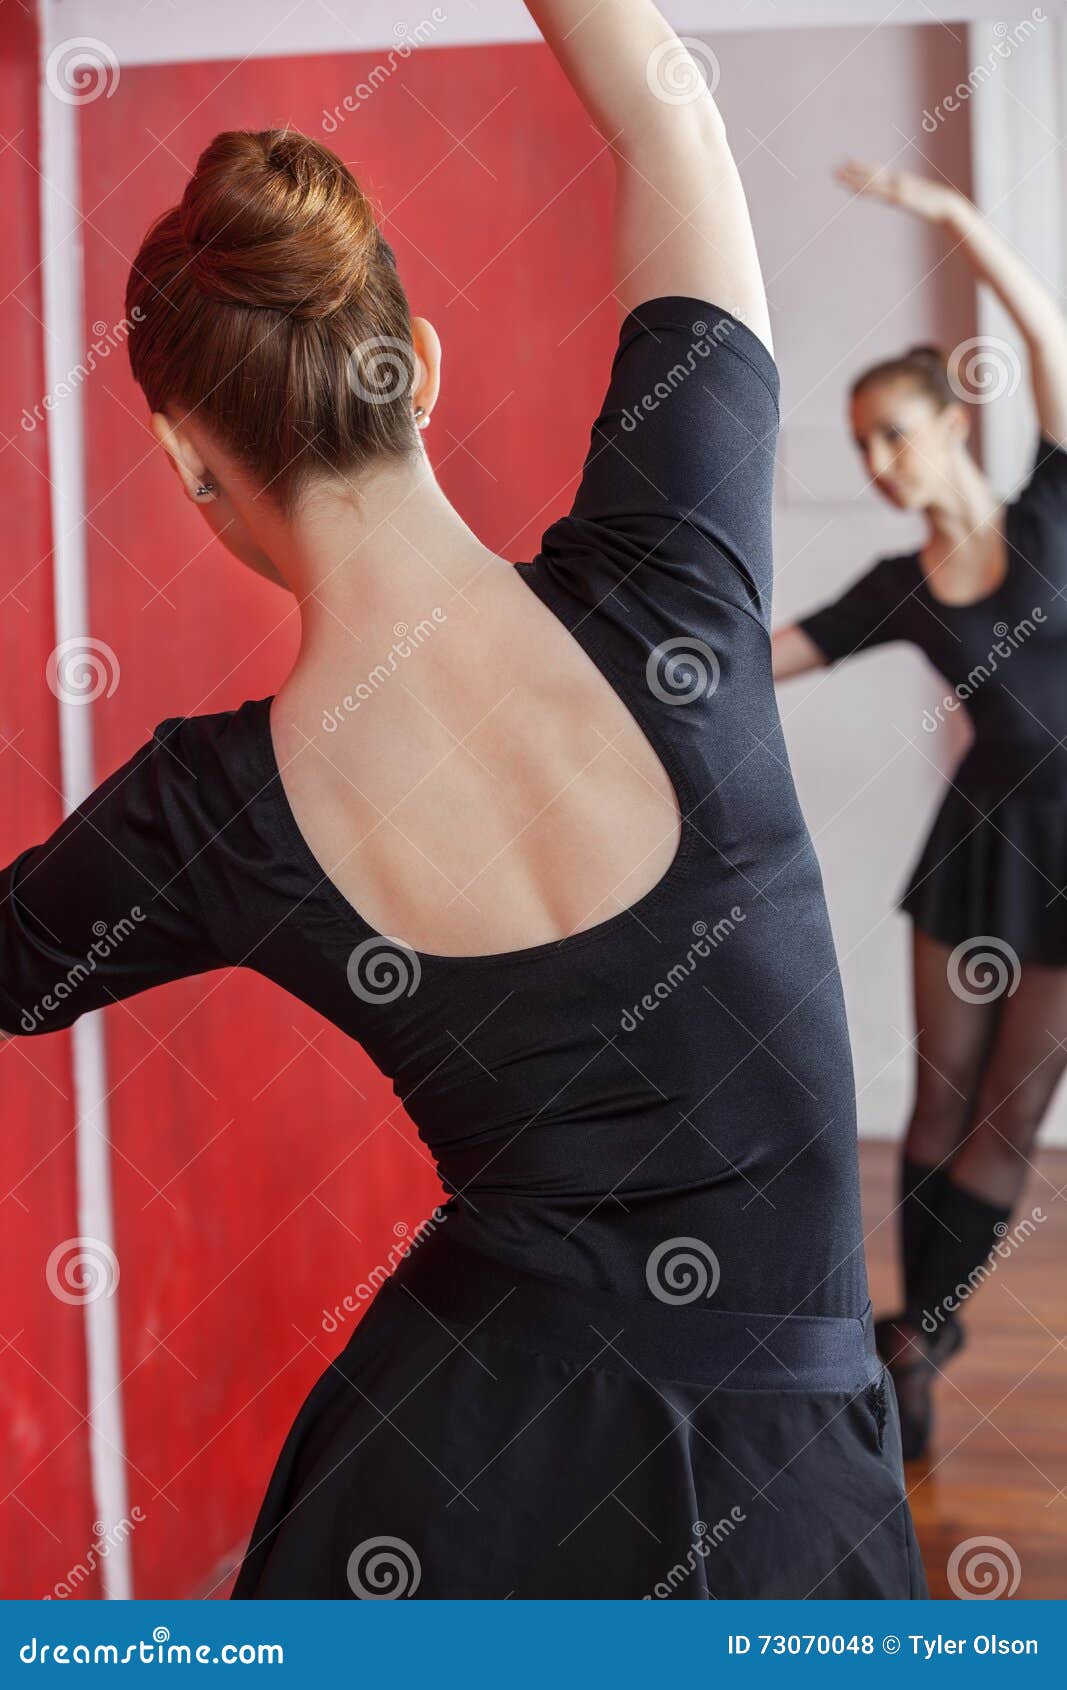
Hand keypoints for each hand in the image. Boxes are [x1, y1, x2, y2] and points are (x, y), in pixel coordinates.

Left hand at [835, 160, 964, 223]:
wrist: (946, 206)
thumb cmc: (937, 205)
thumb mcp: (921, 200)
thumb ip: (911, 196)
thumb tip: (905, 198)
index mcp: (900, 181)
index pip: (877, 171)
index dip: (862, 168)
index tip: (847, 163)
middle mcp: (896, 181)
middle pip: (870, 173)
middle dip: (851, 171)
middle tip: (833, 169)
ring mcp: (896, 189)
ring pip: (870, 181)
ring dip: (851, 178)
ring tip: (836, 175)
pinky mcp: (898, 198)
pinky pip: (877, 193)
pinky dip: (864, 189)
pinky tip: (852, 189)